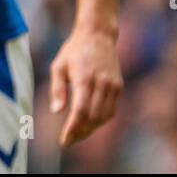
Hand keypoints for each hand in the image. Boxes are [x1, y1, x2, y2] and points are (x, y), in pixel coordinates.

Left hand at [49, 24, 122, 145]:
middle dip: (81, 132)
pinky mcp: (119, 87)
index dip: (73, 129)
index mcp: (84, 78)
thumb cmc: (73, 51)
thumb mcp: (58, 66)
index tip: (64, 140)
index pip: (81, 111)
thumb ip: (57, 89)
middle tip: (68, 140)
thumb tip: (57, 111)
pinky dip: (101, 120)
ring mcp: (113, 86)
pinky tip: (89, 123)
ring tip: (77, 134)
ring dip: (91, 129)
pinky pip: (111, 110)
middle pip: (93, 118)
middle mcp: (101, 84)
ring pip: (104, 117)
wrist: (97, 35)